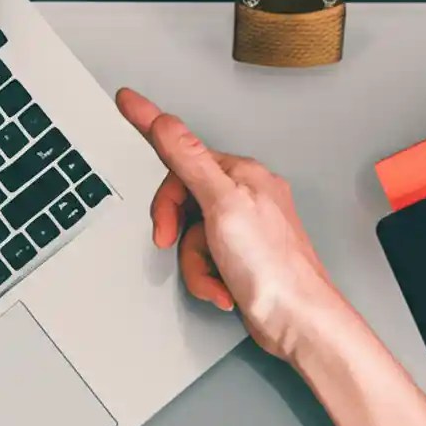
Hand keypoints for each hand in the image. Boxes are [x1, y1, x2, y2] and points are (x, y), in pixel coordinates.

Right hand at [116, 88, 339, 360]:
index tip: (127, 102)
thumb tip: (164, 121)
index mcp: (244, 175)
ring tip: (216, 274)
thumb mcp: (222, 205)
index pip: (186, 151)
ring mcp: (243, 229)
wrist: (297, 322)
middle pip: (182, 198)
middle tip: (172, 241)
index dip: (153, 131)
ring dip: (195, 262)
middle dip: (177, 229)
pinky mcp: (239, 258)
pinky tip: (224, 286)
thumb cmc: (275, 269)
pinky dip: (207, 277)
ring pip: (189, 235)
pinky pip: (203, 259)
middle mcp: (246, 197)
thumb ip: (189, 160)